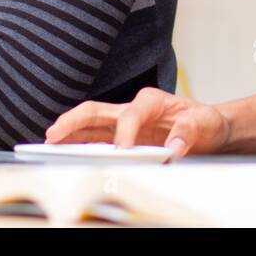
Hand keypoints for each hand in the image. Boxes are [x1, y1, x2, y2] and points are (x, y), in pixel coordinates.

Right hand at [46, 88, 230, 157]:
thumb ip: (189, 131)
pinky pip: (94, 140)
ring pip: (88, 125)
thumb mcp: (205, 123)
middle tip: (53, 136)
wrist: (207, 128)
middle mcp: (132, 109)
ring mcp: (123, 124)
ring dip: (68, 134)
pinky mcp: (121, 138)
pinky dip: (77, 145)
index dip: (124, 132)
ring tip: (48, 146)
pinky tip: (63, 153)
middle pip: (95, 111)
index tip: (123, 151)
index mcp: (151, 101)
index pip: (130, 114)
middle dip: (72, 121)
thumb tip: (174, 146)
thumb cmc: (203, 122)